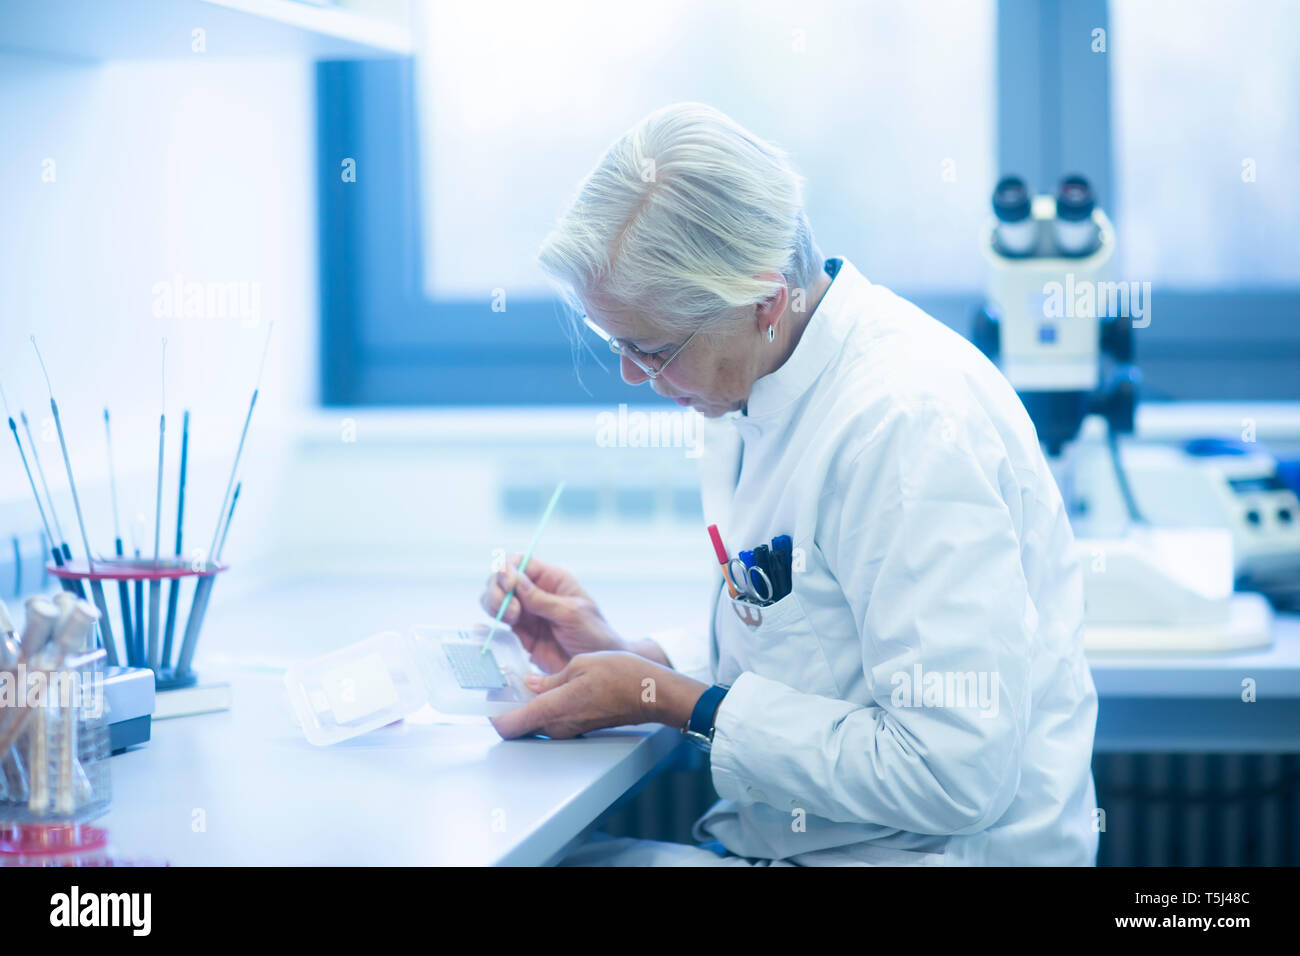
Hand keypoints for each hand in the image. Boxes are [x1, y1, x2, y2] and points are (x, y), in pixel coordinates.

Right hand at [479, 555, 623, 672]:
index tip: (508, 585)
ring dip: (493, 605)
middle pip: (502, 579)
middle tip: (512, 611)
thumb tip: (515, 580)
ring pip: (497, 599)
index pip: (521, 562)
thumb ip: (542, 599)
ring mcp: (527, 612)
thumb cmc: (594, 635)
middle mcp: (536, 592)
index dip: (507, 569)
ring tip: (511, 619)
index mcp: (552, 579)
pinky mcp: (521, 633)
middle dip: (498, 589)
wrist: (595, 671)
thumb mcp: (571, 613)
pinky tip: (495, 626)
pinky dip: (491, 622)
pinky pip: (499, 623)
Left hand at [490, 651, 707, 739]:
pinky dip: (540, 706)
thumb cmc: (623, 676)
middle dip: (505, 707)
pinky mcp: (579, 725)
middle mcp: (558, 725)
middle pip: (517, 725)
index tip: (485, 697)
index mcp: (554, 708)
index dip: (491, 715)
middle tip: (499, 681)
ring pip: (533, 722)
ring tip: (519, 678)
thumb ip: (550, 679)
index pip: (508, 726)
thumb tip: (530, 684)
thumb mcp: (580, 664)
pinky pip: (550, 719)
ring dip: (523, 706)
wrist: (653, 693)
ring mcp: (569, 728)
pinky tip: (544, 686)